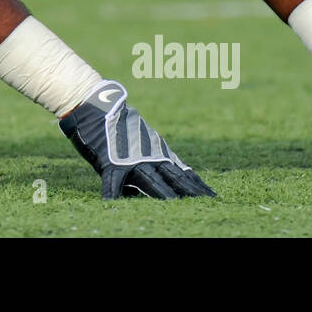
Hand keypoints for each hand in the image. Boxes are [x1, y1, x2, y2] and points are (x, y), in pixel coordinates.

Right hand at [60, 80, 216, 198]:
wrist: (99, 106)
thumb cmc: (120, 125)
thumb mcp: (143, 141)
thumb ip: (153, 158)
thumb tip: (158, 178)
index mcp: (159, 153)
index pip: (183, 172)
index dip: (197, 185)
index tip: (212, 195)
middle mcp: (150, 156)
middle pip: (174, 178)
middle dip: (190, 192)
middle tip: (207, 203)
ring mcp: (131, 160)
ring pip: (151, 180)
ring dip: (163, 194)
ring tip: (176, 206)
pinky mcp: (110, 162)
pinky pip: (112, 182)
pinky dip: (112, 194)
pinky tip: (112, 204)